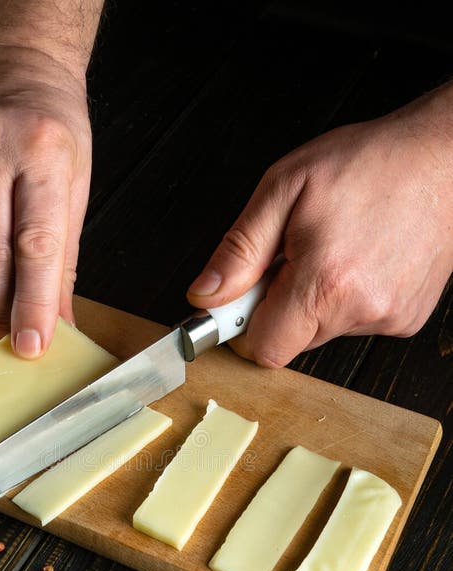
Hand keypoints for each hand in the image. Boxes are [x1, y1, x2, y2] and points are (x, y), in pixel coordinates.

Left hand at [187, 84, 452, 366]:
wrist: (445, 157)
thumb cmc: (370, 163)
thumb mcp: (284, 189)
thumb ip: (239, 251)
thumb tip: (205, 296)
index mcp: (324, 283)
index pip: (264, 349)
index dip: (245, 326)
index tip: (244, 297)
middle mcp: (360, 310)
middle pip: (292, 341)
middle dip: (280, 306)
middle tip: (294, 256)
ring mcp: (388, 319)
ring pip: (324, 331)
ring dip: (316, 301)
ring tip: (336, 249)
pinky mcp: (407, 319)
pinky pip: (357, 323)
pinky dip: (349, 299)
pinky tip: (363, 259)